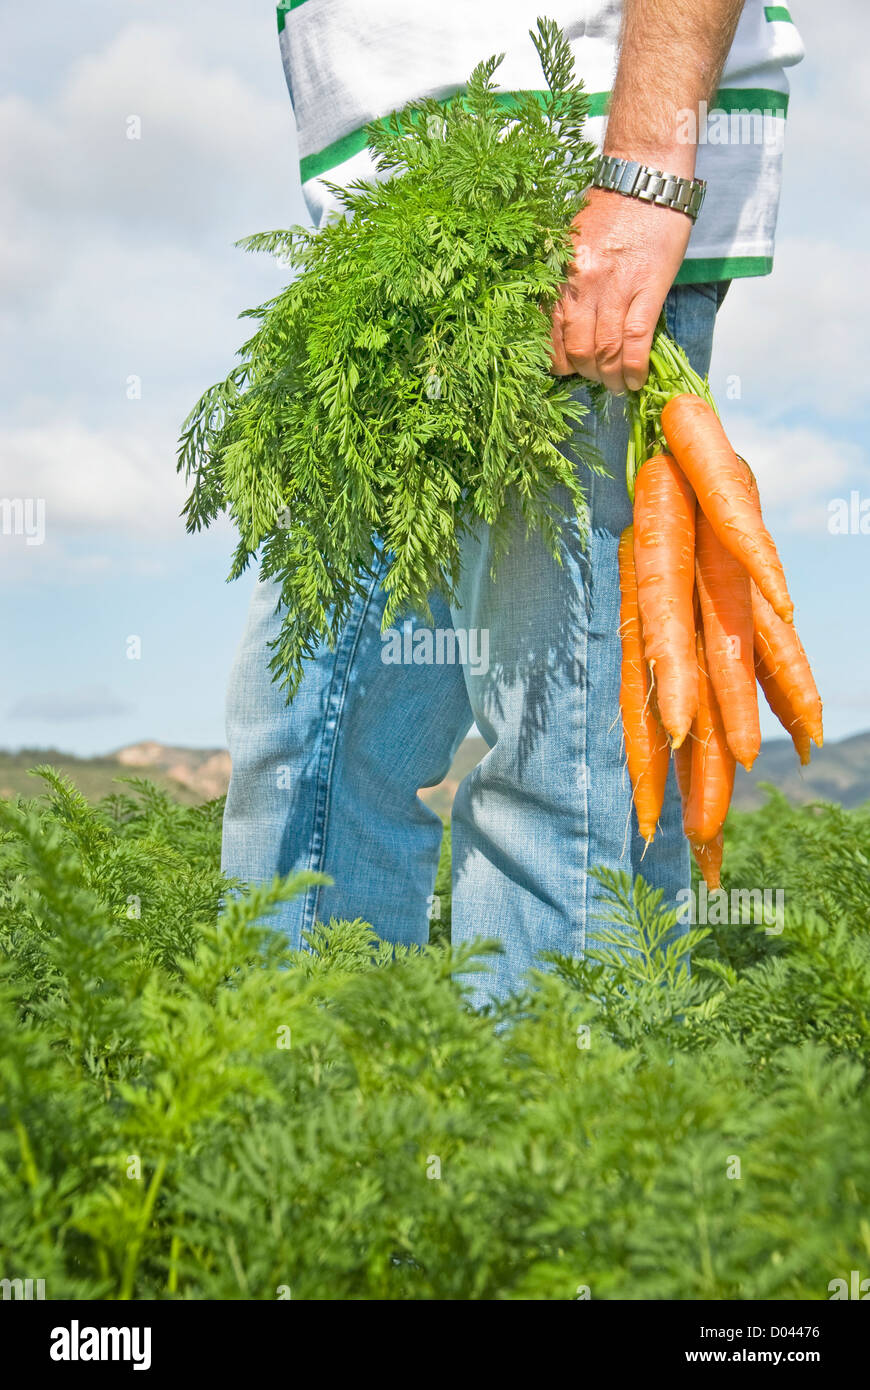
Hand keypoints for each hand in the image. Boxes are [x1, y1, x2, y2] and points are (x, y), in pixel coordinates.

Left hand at [550, 187, 692, 393]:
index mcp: (558, 275)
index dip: (558, 363)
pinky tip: (636, 380)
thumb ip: (562, 282)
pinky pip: (635, 341)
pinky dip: (634, 369)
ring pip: (605, 352)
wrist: (644, 176)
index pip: (549, 336)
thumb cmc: (608, 210)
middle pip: (578, 350)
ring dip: (611, 378)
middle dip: (586, 375)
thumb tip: (562, 325)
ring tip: (619, 385)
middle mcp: (580, 285)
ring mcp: (613, 287)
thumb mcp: (570, 245)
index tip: (568, 370)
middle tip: (597, 378)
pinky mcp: (646, 288)